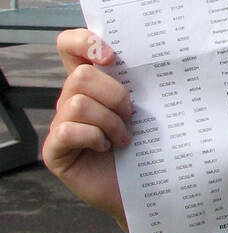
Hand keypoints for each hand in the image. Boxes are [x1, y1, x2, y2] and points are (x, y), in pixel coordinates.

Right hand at [41, 29, 132, 229]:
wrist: (149, 189)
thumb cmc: (150, 147)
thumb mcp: (148, 108)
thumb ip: (142, 82)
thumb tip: (166, 57)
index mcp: (91, 83)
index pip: (69, 45)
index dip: (84, 42)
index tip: (110, 56)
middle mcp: (71, 100)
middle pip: (81, 76)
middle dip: (114, 95)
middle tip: (131, 115)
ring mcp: (61, 125)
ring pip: (78, 103)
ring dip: (109, 121)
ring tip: (124, 138)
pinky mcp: (55, 150)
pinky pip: (68, 131)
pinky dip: (94, 138)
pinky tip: (107, 148)